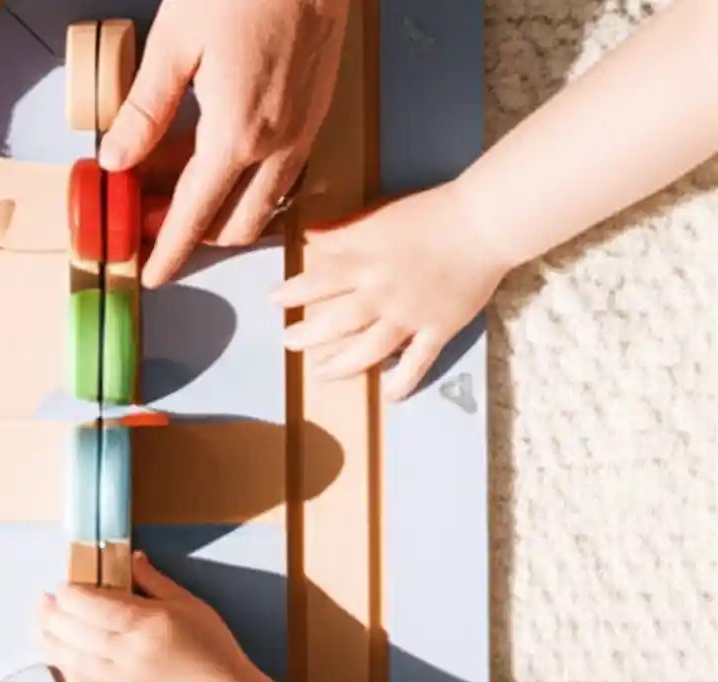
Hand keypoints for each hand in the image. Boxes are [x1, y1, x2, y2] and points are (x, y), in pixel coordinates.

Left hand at [38, 552, 297, 681]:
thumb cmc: (214, 650)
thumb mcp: (190, 605)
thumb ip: (155, 582)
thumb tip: (132, 557)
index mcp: (144, 624)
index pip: (93, 605)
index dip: (70, 594)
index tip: (62, 586)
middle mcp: (127, 653)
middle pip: (75, 632)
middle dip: (52, 615)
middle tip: (43, 602)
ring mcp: (122, 681)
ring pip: (73, 661)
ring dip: (51, 642)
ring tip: (41, 627)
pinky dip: (66, 673)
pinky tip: (59, 661)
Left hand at [100, 0, 348, 287]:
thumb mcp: (176, 42)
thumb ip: (145, 110)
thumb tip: (116, 159)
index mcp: (237, 135)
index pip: (194, 217)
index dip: (168, 252)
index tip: (150, 276)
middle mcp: (277, 146)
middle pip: (234, 225)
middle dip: (193, 236)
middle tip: (151, 221)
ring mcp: (303, 132)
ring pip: (263, 203)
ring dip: (223, 212)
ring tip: (180, 189)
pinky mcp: (316, 113)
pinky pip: (282, 173)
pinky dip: (249, 184)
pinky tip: (221, 157)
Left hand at [272, 183, 511, 400]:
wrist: (482, 225)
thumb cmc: (430, 214)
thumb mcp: (379, 216)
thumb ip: (342, 231)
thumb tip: (307, 234)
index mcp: (365, 263)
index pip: (318, 282)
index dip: (292, 292)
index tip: (272, 300)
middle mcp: (381, 295)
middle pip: (336, 323)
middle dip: (307, 336)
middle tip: (288, 343)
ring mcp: (409, 317)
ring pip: (367, 350)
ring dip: (341, 365)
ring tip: (320, 374)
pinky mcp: (438, 329)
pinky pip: (417, 363)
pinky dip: (402, 381)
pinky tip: (388, 394)